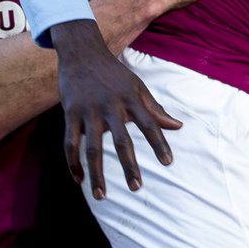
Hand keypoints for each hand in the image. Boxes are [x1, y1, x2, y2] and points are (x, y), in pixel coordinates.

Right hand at [51, 19, 181, 198]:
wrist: (82, 51)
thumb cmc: (113, 73)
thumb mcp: (137, 87)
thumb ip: (155, 109)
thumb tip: (178, 126)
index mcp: (130, 99)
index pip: (149, 124)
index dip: (159, 143)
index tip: (168, 162)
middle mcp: (110, 106)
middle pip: (121, 140)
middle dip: (129, 165)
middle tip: (136, 188)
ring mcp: (88, 110)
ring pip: (92, 148)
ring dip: (97, 173)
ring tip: (101, 196)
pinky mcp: (70, 113)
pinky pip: (70, 142)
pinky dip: (73, 162)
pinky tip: (79, 179)